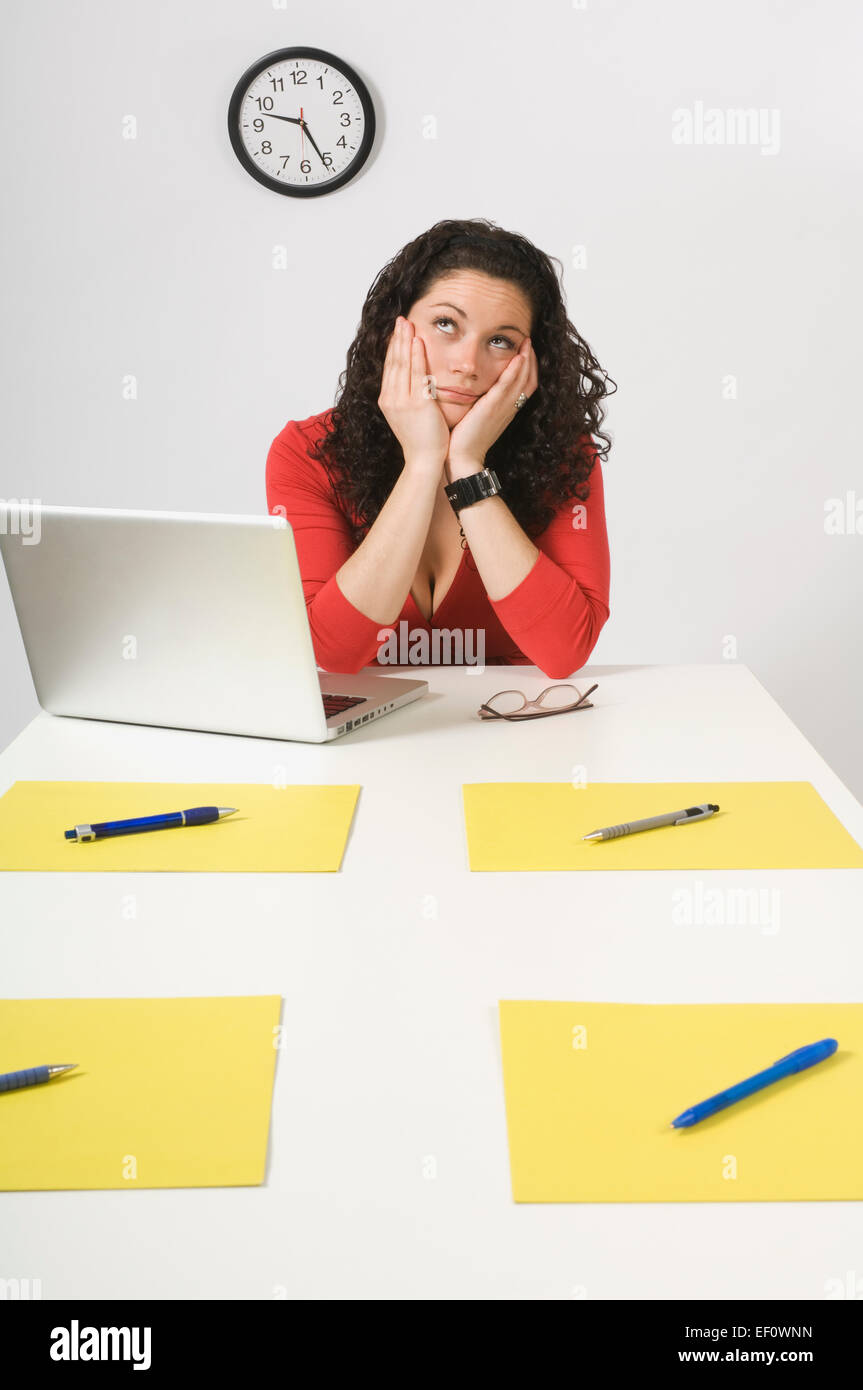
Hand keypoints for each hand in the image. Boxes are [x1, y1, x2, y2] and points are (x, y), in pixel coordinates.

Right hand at [377, 316, 449, 464]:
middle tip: (400, 319)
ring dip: (404, 341)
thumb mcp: (407, 416)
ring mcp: (402, 401)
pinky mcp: (417, 404)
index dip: (392, 348)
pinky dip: (416, 356)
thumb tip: (412, 383)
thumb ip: (406, 398)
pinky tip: (418, 341)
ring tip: (407, 323)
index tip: (396, 332)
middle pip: (393, 362)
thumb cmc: (421, 441)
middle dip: (396, 339)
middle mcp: (391, 399)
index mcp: (387, 401)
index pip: (389, 368)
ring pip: (402, 364)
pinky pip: (416, 374)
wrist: (424, 461)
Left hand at [446, 337, 537, 475]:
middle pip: (530, 380)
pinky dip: (515, 371)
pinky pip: (508, 387)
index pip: (525, 385)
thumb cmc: (464, 440)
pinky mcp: (492, 409)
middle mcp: (509, 409)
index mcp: (506, 411)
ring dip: (527, 359)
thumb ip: (482, 404)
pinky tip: (518, 357)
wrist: (460, 459)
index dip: (528, 367)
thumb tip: (477, 391)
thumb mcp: (477, 418)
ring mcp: (503, 409)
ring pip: (523, 380)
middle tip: (528, 340)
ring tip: (527, 342)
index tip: (524, 351)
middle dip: (531, 359)